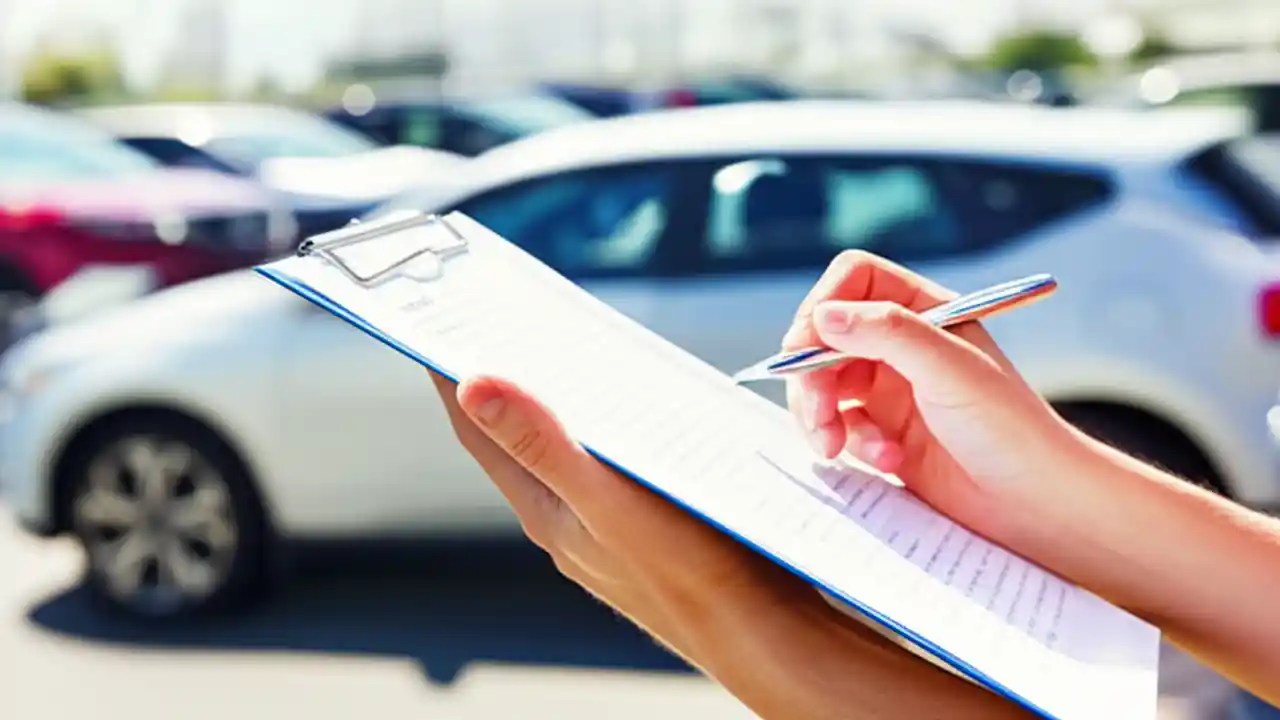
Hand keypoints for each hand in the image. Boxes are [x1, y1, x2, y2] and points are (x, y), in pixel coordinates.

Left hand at [428, 371, 1031, 718]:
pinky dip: (596, 431)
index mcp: (544, 508)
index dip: (447, 373)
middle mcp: (562, 520)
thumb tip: (472, 384)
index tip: (429, 320)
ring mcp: (600, 528)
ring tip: (549, 352)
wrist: (761, 633)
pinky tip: (622, 414)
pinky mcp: (640, 531)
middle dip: (495, 381)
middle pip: (512, 438)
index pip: (475, 429)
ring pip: (558, 453)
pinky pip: (601, 469)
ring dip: (548, 405)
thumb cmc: (691, 572)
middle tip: (487, 321)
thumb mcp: (609, 499)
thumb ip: (542, 443)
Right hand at [781, 251, 1087, 543]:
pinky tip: (888, 461)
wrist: (1033, 502)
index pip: (854, 280)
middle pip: (825, 335)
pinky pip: (841, 425)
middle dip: (812, 374)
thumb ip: (886, 333)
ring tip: (835, 446)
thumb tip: (822, 315)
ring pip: (823, 383)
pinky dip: (852, 444)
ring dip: (820, 414)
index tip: (808, 344)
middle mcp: (903, 343)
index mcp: (924, 311)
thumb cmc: (1009, 427)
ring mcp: (890, 387)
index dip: (824, 305)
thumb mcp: (948, 369)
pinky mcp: (883, 431)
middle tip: (817, 411)